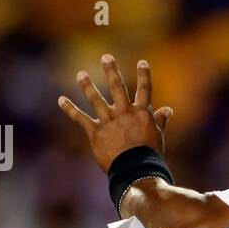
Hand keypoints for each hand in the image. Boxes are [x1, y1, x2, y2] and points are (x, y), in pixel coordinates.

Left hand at [58, 54, 174, 171]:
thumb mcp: (158, 136)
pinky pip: (80, 118)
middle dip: (112, 71)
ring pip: (96, 99)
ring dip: (87, 85)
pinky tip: (60, 99)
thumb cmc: (149, 155)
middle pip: (117, 87)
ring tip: (81, 74)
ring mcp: (109, 121)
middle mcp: (124, 112)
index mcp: (142, 113)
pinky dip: (69, 109)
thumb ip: (160, 121)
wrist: (136, 171)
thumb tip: (168, 110)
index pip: (144, 90)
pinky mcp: (95, 132)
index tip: (142, 62)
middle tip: (106, 57)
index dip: (144, 75)